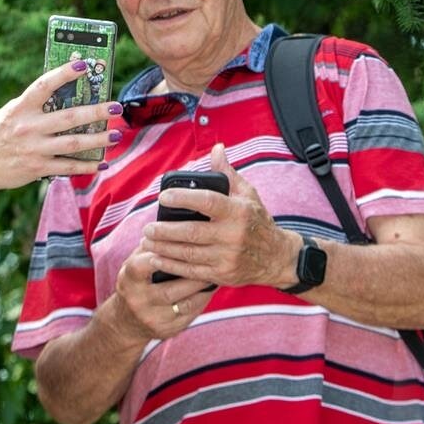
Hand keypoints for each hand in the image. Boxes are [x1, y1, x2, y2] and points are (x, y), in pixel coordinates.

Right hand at [0, 60, 120, 190]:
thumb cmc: (0, 132)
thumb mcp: (12, 111)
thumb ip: (36, 104)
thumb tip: (71, 93)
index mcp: (21, 108)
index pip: (44, 86)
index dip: (64, 74)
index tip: (83, 65)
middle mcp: (28, 127)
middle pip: (68, 117)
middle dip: (96, 112)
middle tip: (116, 107)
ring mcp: (34, 149)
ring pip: (73, 143)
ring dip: (98, 139)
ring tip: (116, 134)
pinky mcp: (37, 167)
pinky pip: (68, 167)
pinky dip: (87, 166)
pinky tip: (102, 162)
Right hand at [107, 247, 213, 342]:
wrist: (124, 323)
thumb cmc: (135, 282)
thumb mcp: (133, 263)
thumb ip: (150, 247)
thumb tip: (174, 224)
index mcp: (129, 280)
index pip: (145, 265)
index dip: (164, 255)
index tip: (184, 244)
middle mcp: (139, 301)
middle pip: (170, 289)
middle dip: (193, 275)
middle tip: (212, 261)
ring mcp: (153, 319)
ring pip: (185, 304)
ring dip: (203, 289)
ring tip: (216, 274)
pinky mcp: (166, 331)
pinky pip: (190, 315)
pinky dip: (202, 301)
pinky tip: (210, 290)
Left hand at [140, 144, 297, 289]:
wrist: (276, 258)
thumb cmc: (257, 221)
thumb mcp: (247, 195)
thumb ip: (227, 173)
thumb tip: (216, 149)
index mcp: (237, 211)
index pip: (207, 201)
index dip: (183, 197)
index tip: (164, 197)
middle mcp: (232, 235)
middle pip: (192, 232)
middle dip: (165, 230)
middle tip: (148, 226)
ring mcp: (227, 258)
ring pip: (188, 253)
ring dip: (164, 248)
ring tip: (148, 240)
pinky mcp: (222, 274)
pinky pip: (192, 271)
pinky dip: (172, 266)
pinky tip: (158, 258)